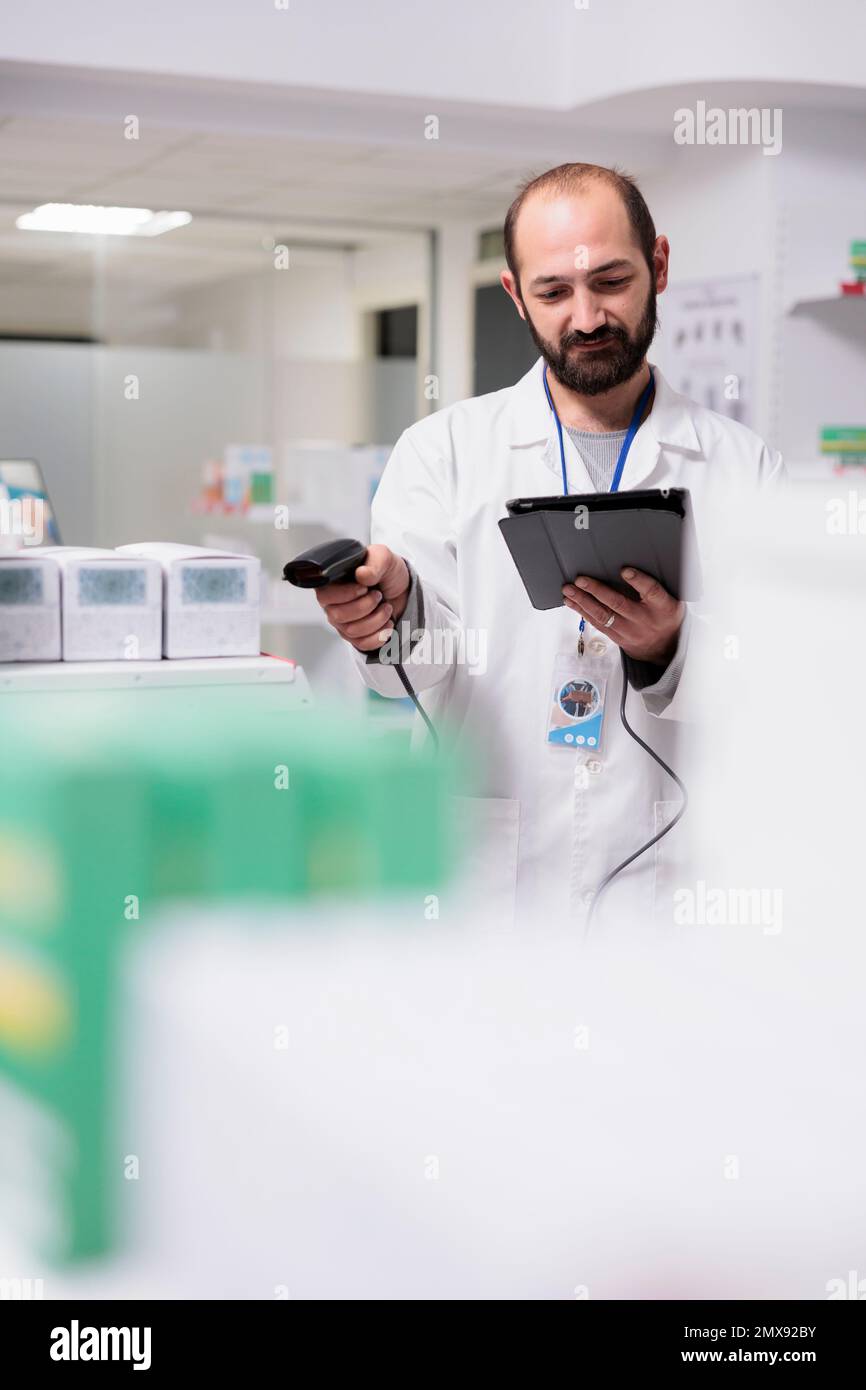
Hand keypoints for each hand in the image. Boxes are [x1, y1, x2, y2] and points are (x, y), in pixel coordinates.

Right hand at [316, 543, 409, 651]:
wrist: (403, 590)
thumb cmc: (387, 573)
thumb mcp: (384, 558)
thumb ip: (374, 562)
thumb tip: (361, 574)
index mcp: (334, 583)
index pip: (324, 595)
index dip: (345, 594)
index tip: (364, 588)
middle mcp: (334, 604)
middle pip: (337, 616)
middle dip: (365, 606)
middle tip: (377, 595)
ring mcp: (344, 623)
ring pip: (352, 631)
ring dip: (376, 619)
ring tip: (386, 607)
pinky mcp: (356, 637)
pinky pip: (362, 644)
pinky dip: (379, 635)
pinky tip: (387, 623)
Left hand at [562, 566, 684, 664]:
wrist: (664, 648)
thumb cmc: (665, 616)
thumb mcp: (671, 600)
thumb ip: (655, 586)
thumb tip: (631, 567)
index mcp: (662, 606)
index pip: (651, 591)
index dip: (638, 581)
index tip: (625, 570)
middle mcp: (644, 619)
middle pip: (618, 604)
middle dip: (597, 590)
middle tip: (581, 580)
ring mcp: (629, 631)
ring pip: (603, 615)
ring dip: (583, 602)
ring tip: (569, 590)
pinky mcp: (617, 637)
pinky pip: (598, 624)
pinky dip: (583, 612)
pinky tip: (572, 602)